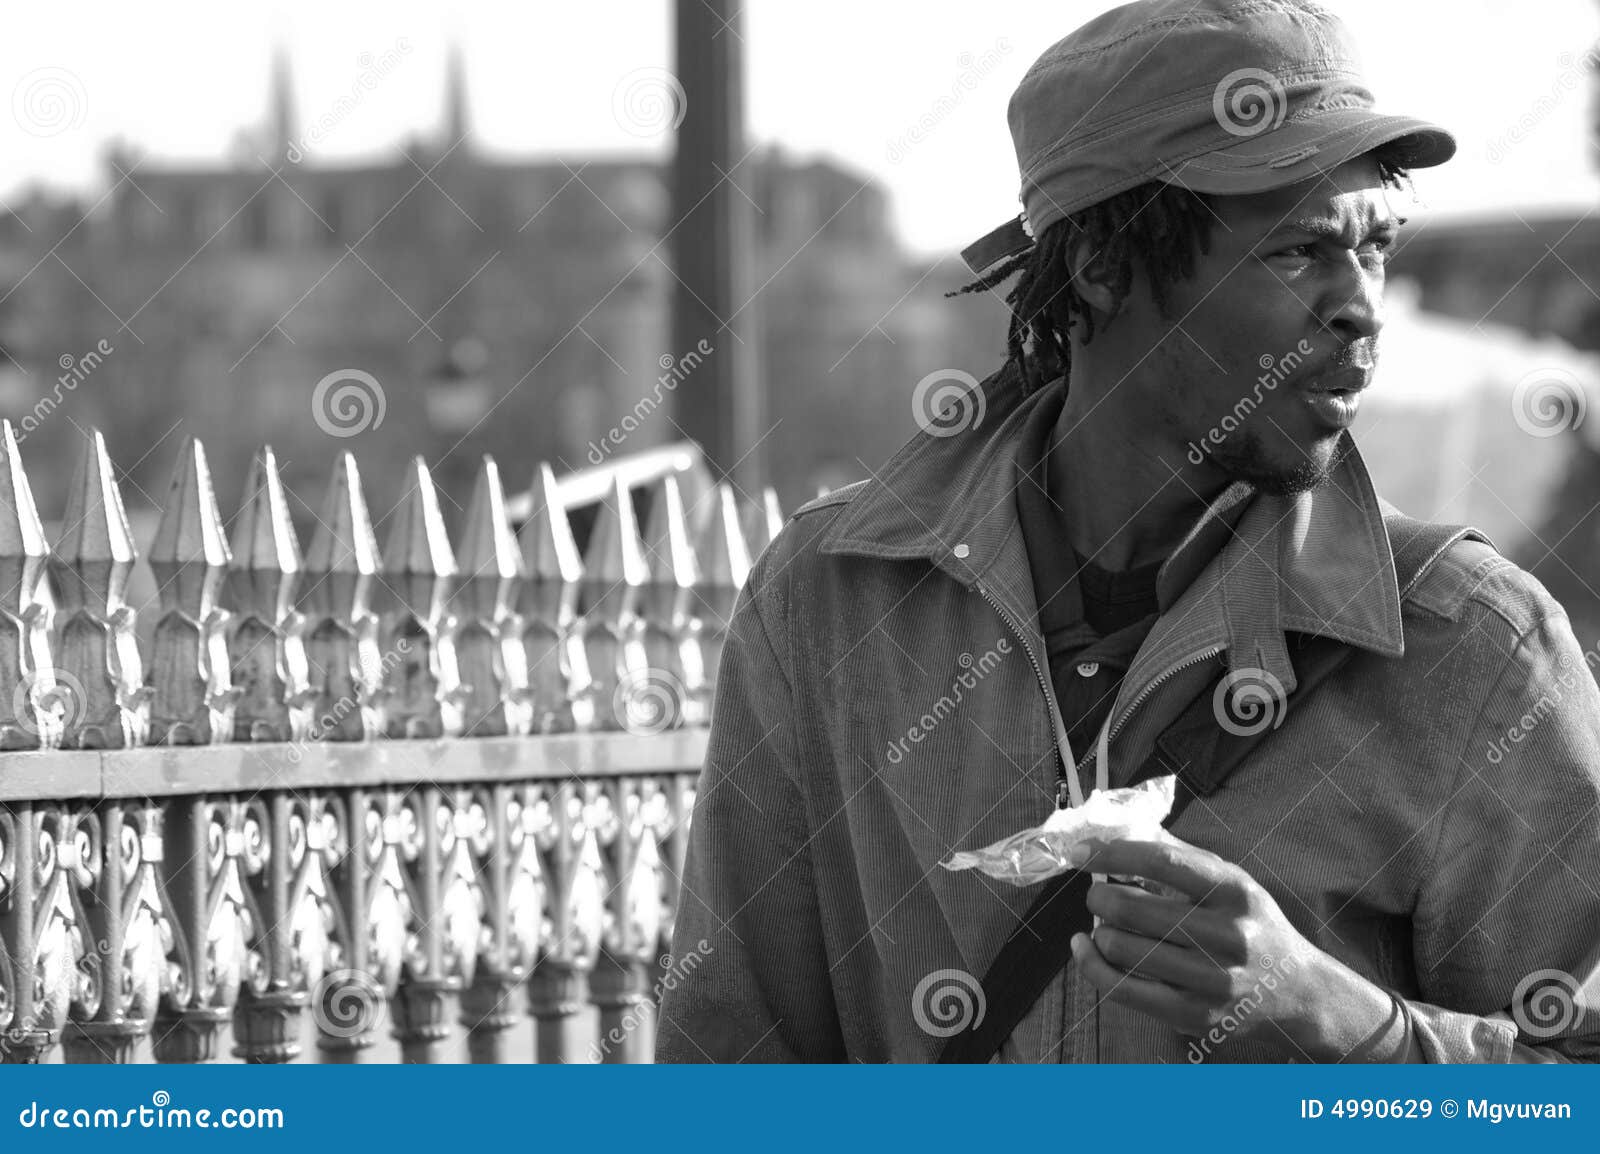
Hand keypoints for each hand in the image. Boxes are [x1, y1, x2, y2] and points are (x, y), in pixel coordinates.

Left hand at [1069, 835, 1399, 1060]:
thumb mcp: (1231, 881)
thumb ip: (1178, 857)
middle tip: (1095, 894)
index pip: (1162, 862)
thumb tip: (1116, 832)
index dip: (1112, 853)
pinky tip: (1085, 947)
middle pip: (1132, 908)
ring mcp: (1212, 980)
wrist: (1295, 991)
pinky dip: (1091, 964)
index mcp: (1235, 892)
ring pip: (1121, 947)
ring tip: (1104, 922)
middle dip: (1098, 896)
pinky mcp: (1194, 1014)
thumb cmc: (1251, 926)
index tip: (1081, 852)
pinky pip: (1122, 989)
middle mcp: (1228, 935)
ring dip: (1098, 929)